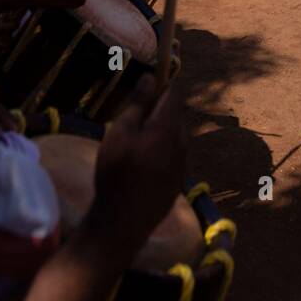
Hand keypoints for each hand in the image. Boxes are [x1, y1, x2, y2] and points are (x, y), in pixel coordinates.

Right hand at [89, 78, 186, 254]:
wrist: (123, 224)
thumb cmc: (117, 173)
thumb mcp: (120, 132)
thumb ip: (138, 103)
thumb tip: (150, 77)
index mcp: (169, 127)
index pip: (174, 93)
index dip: (160, 85)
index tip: (142, 89)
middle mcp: (183, 142)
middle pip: (174, 114)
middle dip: (156, 111)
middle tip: (129, 123)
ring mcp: (184, 164)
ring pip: (174, 136)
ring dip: (158, 133)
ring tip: (132, 149)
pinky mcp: (179, 181)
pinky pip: (173, 155)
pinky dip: (160, 153)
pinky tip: (140, 168)